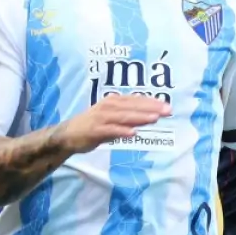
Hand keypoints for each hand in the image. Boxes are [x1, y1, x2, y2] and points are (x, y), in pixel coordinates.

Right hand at [56, 95, 171, 153]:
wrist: (68, 134)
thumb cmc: (93, 126)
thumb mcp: (112, 118)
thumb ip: (129, 117)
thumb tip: (151, 116)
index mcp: (114, 101)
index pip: (136, 100)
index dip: (152, 102)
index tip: (167, 106)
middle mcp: (108, 106)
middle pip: (133, 106)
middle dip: (151, 108)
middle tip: (167, 110)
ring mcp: (101, 117)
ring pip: (124, 116)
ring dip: (140, 116)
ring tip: (154, 118)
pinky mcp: (95, 130)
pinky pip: (111, 130)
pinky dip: (122, 131)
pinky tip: (133, 133)